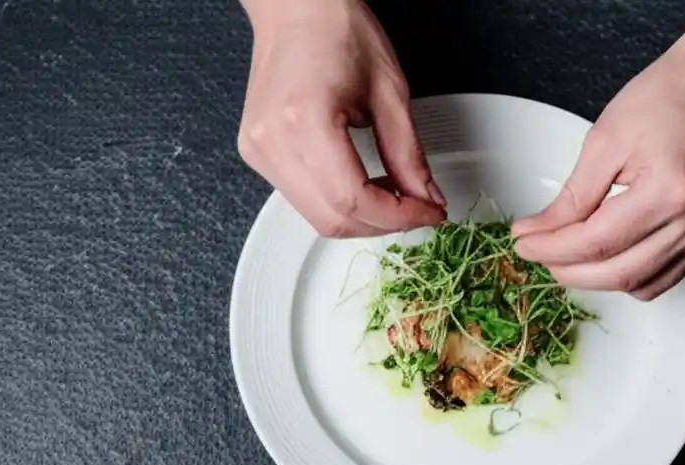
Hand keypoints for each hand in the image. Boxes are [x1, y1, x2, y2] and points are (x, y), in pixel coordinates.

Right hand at [237, 0, 445, 236]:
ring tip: (392, 193)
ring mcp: (257, 149)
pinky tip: (362, 184)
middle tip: (418, 208)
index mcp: (304, 121)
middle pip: (332, 219)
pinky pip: (301, 198)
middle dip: (383, 224)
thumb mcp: (390, 92)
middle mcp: (272, 141)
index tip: (429, 212)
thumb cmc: (337, 29)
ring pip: (316, 216)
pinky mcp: (255, 151)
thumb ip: (409, 154)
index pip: (354, 201)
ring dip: (361, 217)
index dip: (400, 217)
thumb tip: (427, 198)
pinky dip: (338, 203)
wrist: (295, 6)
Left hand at [512, 0, 684, 299]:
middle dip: (569, 270)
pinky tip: (605, 261)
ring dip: (597, 280)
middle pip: (619, 272)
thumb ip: (573, 195)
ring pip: (641, 284)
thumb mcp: (606, 139)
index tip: (523, 242)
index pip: (597, 241)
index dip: (553, 248)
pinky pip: (664, 278)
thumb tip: (538, 231)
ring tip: (566, 258)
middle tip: (539, 253)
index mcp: (669, 190)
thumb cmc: (667, 98)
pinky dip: (629, 279)